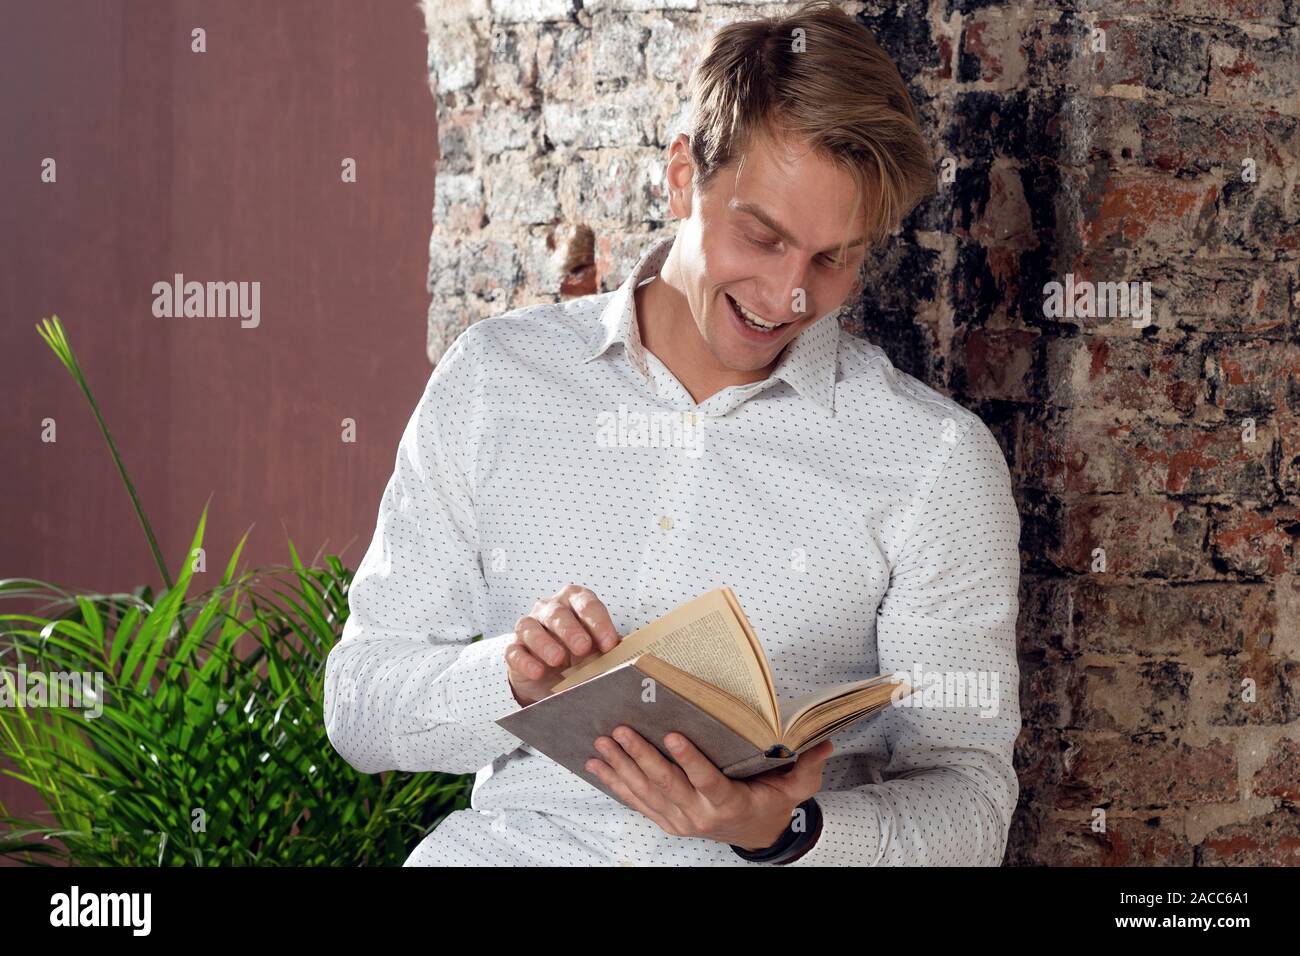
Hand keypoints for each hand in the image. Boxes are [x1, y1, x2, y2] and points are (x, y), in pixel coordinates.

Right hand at [506, 584, 621, 706]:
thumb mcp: (598, 651)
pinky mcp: (514, 648)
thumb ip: (611, 650)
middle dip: (571, 630)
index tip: (610, 644)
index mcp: (575, 602)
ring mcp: (529, 627)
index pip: (587, 604)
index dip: (599, 623)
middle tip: (583, 648)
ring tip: (557, 659)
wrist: (551, 676)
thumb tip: (631, 659)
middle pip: (557, 613)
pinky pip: (514, 651)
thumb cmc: (579, 654)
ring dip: (545, 643)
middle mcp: (550, 609)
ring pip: (530, 627)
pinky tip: (537, 671)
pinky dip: (525, 661)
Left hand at [584, 727, 833, 850]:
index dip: (689, 760)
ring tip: (603, 742)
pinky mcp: (666, 819)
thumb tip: (824, 741)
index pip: (706, 781)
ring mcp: (679, 819)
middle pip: (666, 784)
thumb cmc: (770, 804)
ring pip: (645, 792)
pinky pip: (636, 801)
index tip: (672, 736)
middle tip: (621, 730)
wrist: (756, 835)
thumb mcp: (794, 788)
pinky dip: (614, 782)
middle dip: (640, 756)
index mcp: (729, 803)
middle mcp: (699, 814)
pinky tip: (597, 764)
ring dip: (621, 766)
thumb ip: (806, 766)